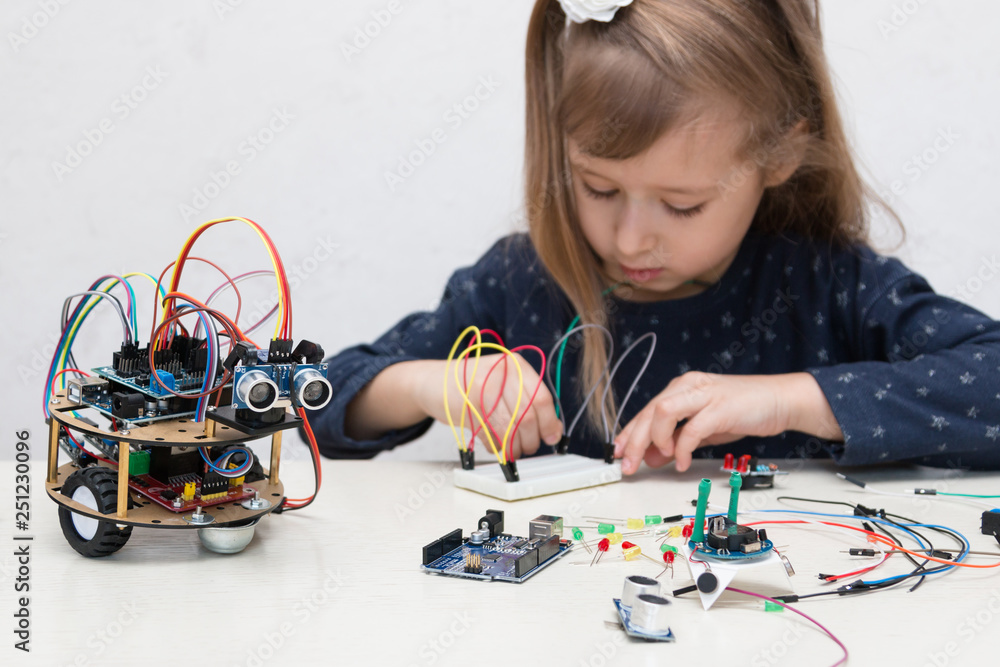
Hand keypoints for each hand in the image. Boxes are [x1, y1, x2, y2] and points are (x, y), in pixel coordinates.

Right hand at [412, 354, 563, 459]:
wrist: (435, 381)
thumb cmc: (475, 384)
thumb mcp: (505, 382)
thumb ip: (529, 400)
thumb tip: (554, 429)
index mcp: (515, 364)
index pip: (541, 398)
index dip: (549, 423)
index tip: (551, 437)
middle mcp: (499, 373)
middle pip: (527, 417)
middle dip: (531, 439)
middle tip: (529, 447)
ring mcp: (480, 390)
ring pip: (509, 430)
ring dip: (514, 447)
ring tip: (513, 450)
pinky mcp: (465, 408)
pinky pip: (489, 436)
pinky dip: (496, 447)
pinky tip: (495, 444)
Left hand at [613, 372, 841, 473]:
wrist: (779, 400)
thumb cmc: (742, 411)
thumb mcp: (703, 428)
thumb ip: (677, 440)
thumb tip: (651, 457)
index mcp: (681, 388)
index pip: (646, 410)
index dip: (629, 432)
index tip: (618, 453)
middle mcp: (688, 386)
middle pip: (650, 411)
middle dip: (635, 441)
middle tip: (628, 465)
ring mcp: (704, 394)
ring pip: (663, 411)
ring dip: (656, 438)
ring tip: (660, 457)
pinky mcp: (720, 407)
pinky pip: (692, 429)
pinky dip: (682, 448)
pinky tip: (682, 463)